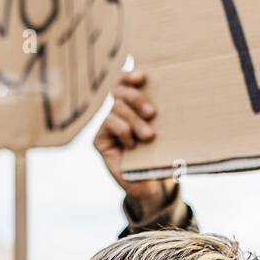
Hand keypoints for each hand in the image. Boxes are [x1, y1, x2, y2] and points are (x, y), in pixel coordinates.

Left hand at [93, 69, 172, 219]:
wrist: (148, 177)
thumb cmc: (141, 180)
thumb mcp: (136, 184)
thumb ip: (138, 177)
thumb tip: (157, 168)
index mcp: (103, 141)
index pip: (108, 124)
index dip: (123, 129)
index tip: (134, 145)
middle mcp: (108, 124)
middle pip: (115, 108)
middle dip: (133, 118)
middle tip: (150, 133)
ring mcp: (120, 111)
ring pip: (121, 95)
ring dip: (138, 102)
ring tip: (152, 113)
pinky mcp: (133, 101)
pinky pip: (125, 85)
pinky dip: (131, 79)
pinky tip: (142, 76)